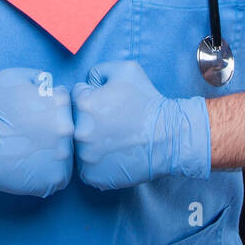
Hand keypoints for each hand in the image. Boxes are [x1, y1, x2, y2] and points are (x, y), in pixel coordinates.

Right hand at [0, 68, 73, 196]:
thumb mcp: (13, 76)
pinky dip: (49, 172)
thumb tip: (49, 84)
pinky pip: (61, 175)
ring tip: (31, 151)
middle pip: (69, 129)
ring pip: (67, 153)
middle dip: (53, 131)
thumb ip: (38, 76)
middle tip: (33, 135)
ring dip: (54, 153)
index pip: (66, 104)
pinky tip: (32, 165)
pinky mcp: (57, 177)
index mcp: (60, 102)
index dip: (50, 109)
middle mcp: (67, 128)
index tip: (35, 116)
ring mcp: (63, 155)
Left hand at [71, 60, 210, 189]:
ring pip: (79, 146)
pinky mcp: (93, 176)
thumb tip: (87, 81)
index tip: (109, 104)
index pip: (76, 96)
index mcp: (83, 104)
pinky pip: (86, 167)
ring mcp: (86, 157)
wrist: (168, 136)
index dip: (94, 96)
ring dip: (91, 142)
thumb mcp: (125, 69)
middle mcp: (80, 132)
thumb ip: (99, 70)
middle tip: (113, 122)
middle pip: (75, 122)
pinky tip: (113, 154)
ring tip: (114, 139)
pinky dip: (97, 162)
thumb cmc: (148, 102)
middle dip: (90, 119)